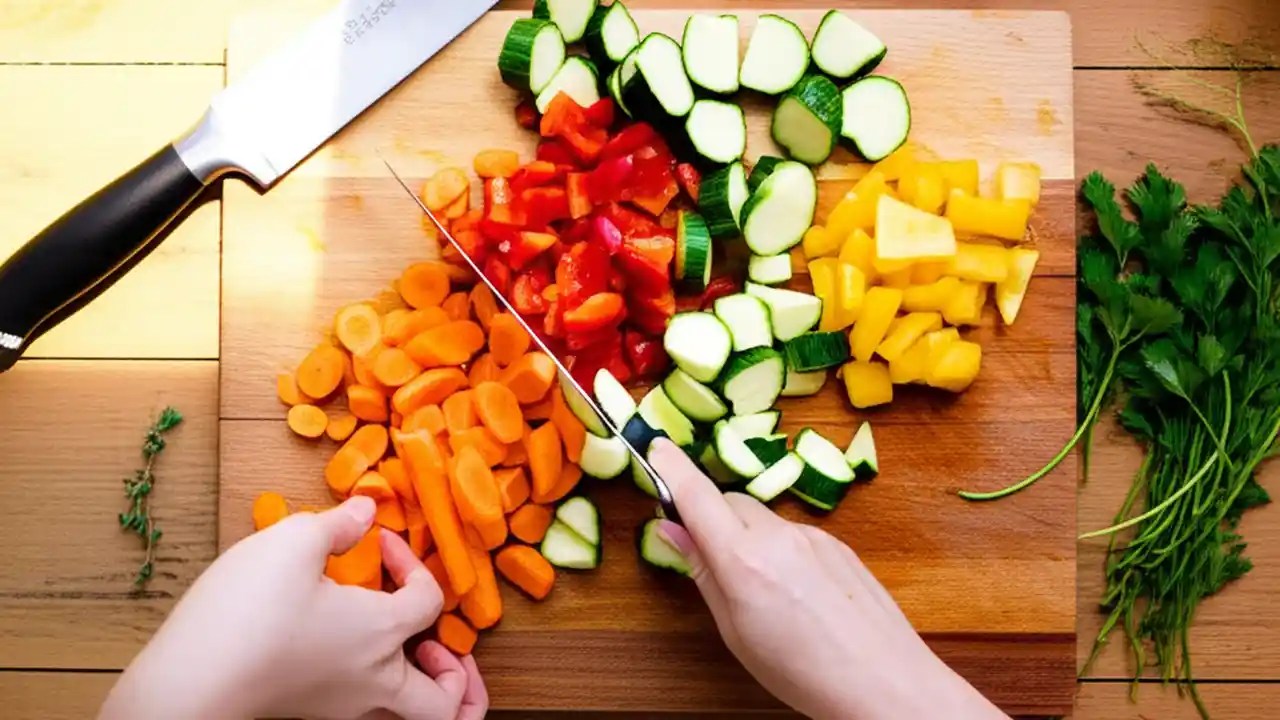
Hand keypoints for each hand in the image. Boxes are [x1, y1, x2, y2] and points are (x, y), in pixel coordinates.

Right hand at [99, 496, 487, 719]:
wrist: (186, 683)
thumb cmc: (245, 611)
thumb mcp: (293, 543)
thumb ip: (337, 523)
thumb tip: (365, 509)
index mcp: (382, 633)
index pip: (430, 601)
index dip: (414, 563)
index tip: (380, 542)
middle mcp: (373, 680)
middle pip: (443, 705)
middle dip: (459, 682)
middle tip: (443, 649)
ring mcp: (340, 707)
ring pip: (406, 717)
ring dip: (423, 692)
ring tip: (410, 659)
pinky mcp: (307, 714)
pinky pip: (366, 712)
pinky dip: (380, 692)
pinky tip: (349, 655)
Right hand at [649, 440, 1007, 719]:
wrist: (884, 682)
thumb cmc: (805, 673)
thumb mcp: (736, 633)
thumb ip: (703, 574)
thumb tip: (671, 532)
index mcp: (744, 563)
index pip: (698, 496)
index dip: (671, 467)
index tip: (656, 446)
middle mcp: (779, 537)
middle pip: (729, 503)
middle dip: (709, 517)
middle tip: (702, 554)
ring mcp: (813, 536)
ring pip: (762, 520)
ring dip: (746, 539)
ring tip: (761, 595)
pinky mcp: (837, 544)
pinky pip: (792, 534)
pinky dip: (779, 552)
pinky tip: (794, 596)